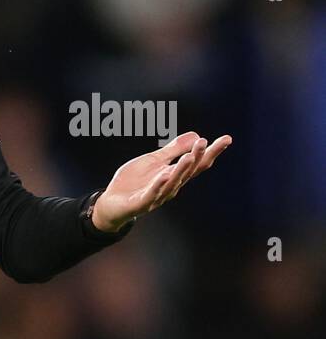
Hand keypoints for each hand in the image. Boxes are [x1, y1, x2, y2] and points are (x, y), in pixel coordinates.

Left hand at [92, 131, 231, 231]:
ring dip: (182, 170)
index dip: (211, 152)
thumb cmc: (134, 182)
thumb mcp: (153, 161)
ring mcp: (156, 196)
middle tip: (205, 142)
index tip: (227, 139)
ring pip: (172, 182)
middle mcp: (169, 186)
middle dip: (197, 157)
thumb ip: (173, 150)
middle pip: (188, 172)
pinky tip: (164, 175)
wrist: (111, 202)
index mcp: (174, 175)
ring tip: (190, 156)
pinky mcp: (141, 203)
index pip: (196, 163)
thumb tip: (196, 134)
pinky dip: (158, 185)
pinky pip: (151, 194)